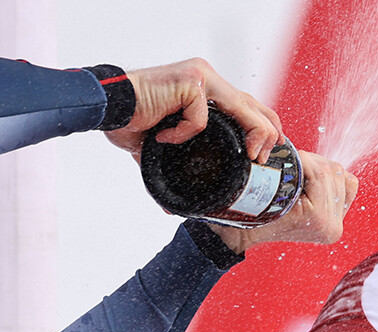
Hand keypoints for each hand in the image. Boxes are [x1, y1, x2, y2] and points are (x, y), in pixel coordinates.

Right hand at [104, 57, 282, 162]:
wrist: (105, 108)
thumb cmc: (131, 121)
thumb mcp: (164, 144)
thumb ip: (177, 165)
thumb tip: (172, 208)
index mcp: (209, 88)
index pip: (250, 105)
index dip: (266, 127)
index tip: (271, 151)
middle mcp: (209, 79)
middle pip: (255, 106)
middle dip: (268, 136)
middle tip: (262, 160)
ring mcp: (202, 78)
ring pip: (243, 109)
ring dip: (251, 136)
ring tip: (248, 156)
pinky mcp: (191, 83)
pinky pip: (201, 120)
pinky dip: (183, 134)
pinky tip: (163, 136)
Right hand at [206, 150, 357, 253]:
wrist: (244, 230)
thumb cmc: (250, 206)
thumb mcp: (267, 186)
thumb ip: (291, 168)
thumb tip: (297, 151)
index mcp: (318, 221)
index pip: (320, 173)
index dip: (303, 160)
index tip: (288, 158)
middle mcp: (332, 226)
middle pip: (334, 173)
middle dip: (311, 162)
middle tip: (293, 162)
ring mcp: (336, 224)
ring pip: (340, 174)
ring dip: (319, 166)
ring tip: (299, 170)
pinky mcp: (337, 219)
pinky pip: (348, 184)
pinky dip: (332, 175)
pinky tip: (314, 177)